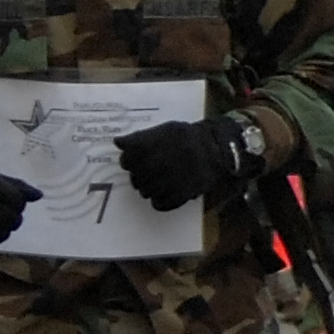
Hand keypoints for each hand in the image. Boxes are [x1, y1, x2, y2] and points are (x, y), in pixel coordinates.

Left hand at [116, 115, 259, 211]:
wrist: (215, 148)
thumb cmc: (187, 137)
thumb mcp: (163, 129)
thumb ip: (139, 137)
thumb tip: (117, 142)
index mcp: (146, 148)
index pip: (126, 160)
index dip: (131, 160)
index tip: (138, 159)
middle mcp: (151, 166)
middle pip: (134, 178)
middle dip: (141, 175)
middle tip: (154, 170)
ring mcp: (163, 183)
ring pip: (144, 192)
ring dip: (150, 187)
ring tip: (163, 180)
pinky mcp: (176, 197)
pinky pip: (158, 204)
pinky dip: (161, 200)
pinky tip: (168, 191)